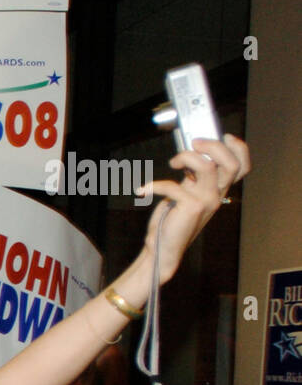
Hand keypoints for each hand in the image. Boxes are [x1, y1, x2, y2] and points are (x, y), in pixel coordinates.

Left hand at [143, 135, 249, 283]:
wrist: (163, 247)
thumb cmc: (173, 219)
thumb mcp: (188, 193)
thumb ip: (194, 177)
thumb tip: (190, 154)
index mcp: (218, 190)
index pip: (242, 167)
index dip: (238, 149)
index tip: (224, 136)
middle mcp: (217, 195)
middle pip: (230, 163)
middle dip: (213, 146)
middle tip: (194, 144)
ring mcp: (206, 201)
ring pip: (207, 167)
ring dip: (187, 157)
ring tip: (173, 162)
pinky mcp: (190, 207)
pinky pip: (173, 185)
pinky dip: (154, 185)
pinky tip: (143, 190)